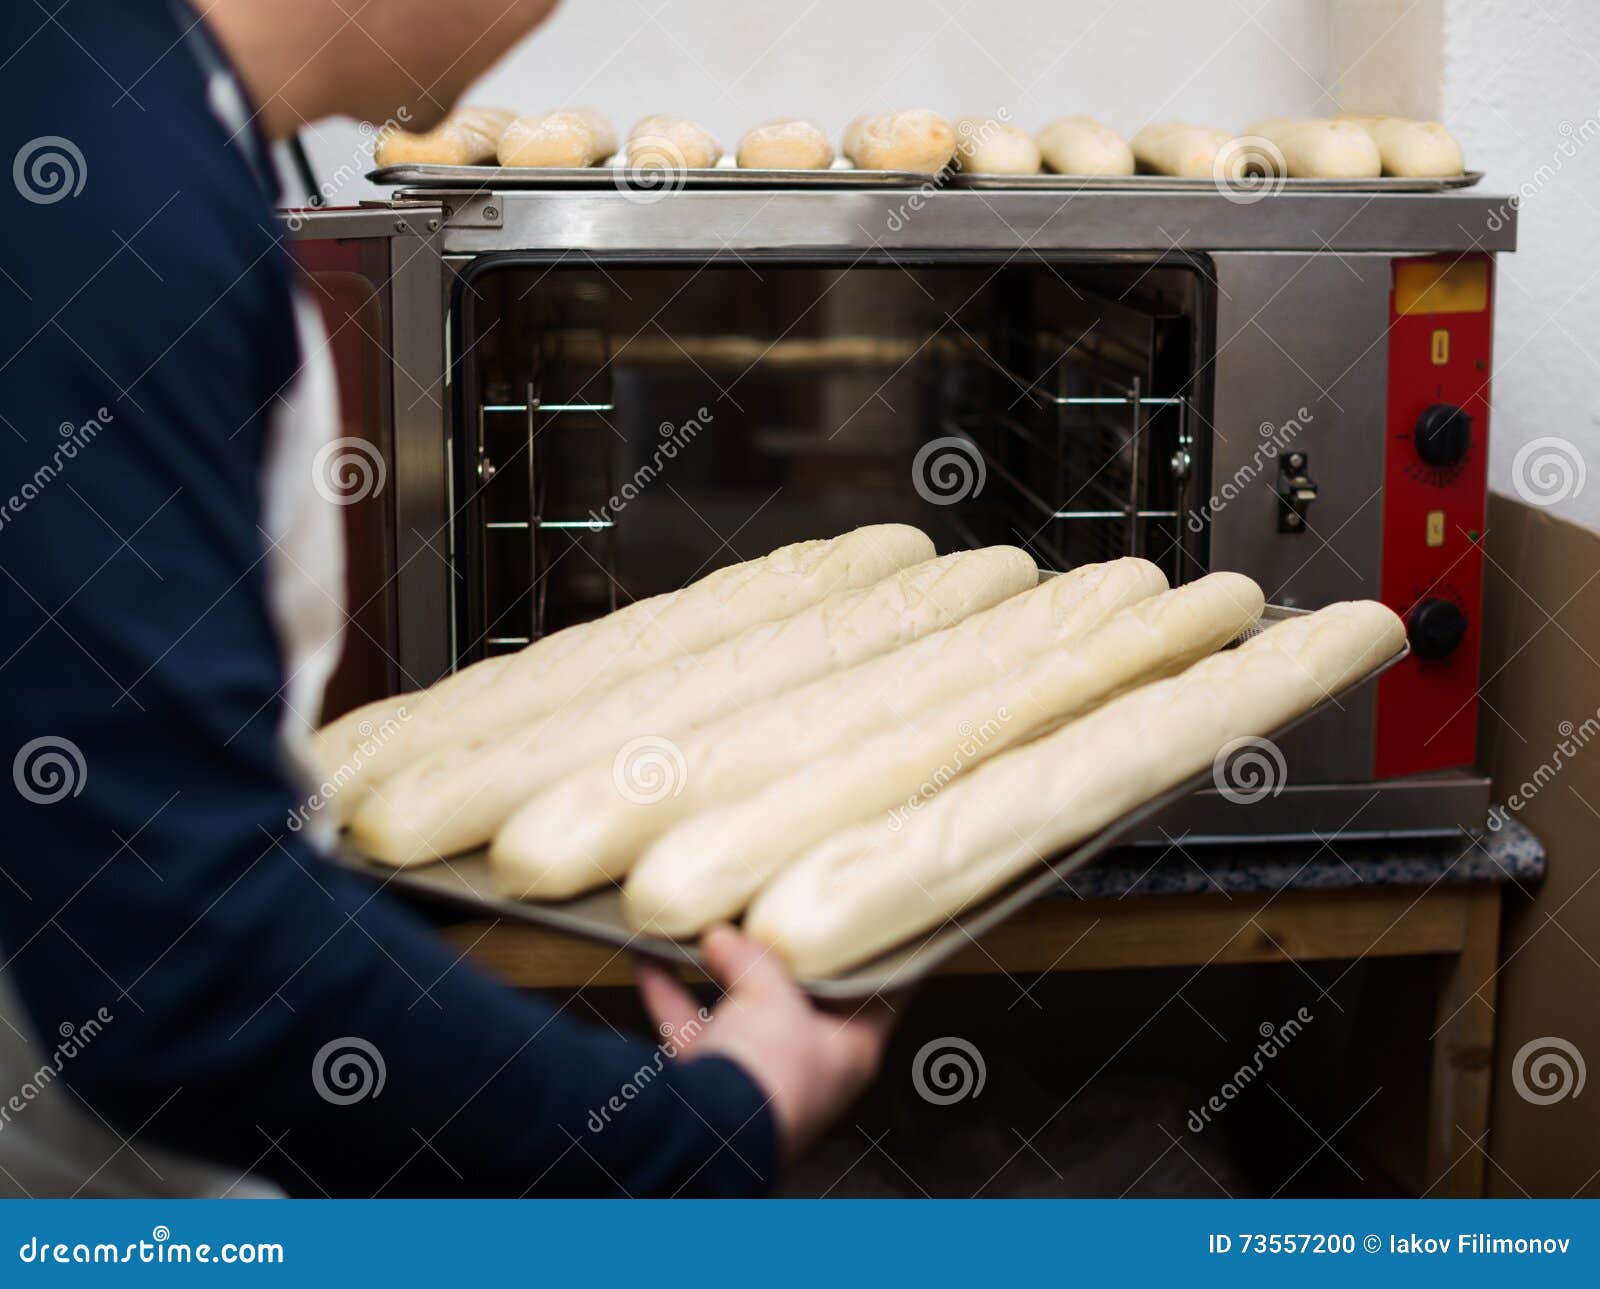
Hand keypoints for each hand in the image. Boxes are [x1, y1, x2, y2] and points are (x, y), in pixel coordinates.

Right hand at [637, 925, 893, 1162]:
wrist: (706, 1135)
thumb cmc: (767, 1075)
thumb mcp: (774, 995)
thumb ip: (754, 958)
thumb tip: (727, 937)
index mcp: (850, 1052)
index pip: (881, 998)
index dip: (876, 960)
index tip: (870, 927)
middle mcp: (806, 1067)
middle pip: (800, 1001)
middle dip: (781, 959)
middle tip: (777, 916)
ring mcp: (756, 1077)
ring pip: (740, 1012)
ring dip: (719, 972)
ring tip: (708, 931)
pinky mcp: (709, 1084)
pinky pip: (689, 1027)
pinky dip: (669, 993)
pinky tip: (652, 957)